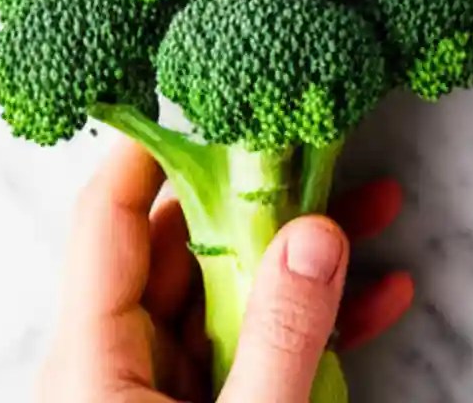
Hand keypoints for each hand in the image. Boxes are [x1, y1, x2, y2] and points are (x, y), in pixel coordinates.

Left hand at [37, 140, 413, 401]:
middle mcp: (117, 363)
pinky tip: (379, 298)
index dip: (150, 148)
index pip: (108, 219)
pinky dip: (314, 325)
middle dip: (263, 201)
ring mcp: (162, 388)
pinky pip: (255, 350)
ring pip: (229, 295)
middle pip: (182, 249)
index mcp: (93, 358)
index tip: (210, 99)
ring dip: (304, 261)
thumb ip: (279, 337)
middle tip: (323, 154)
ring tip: (376, 212)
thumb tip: (316, 235)